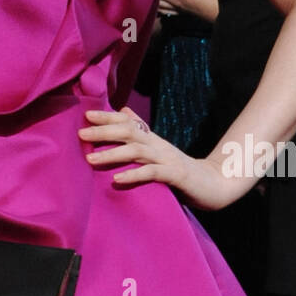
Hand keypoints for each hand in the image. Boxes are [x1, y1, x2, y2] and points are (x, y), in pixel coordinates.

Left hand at [79, 105, 228, 207]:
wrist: (214, 185)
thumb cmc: (180, 170)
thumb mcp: (159, 150)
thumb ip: (142, 133)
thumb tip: (124, 111)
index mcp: (153, 139)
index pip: (129, 122)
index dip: (108, 117)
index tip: (87, 115)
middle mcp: (158, 145)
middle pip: (129, 132)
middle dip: (104, 132)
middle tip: (81, 134)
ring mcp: (167, 159)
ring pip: (137, 151)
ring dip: (112, 154)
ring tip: (91, 159)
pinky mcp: (176, 176)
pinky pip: (152, 173)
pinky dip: (134, 175)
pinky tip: (117, 179)